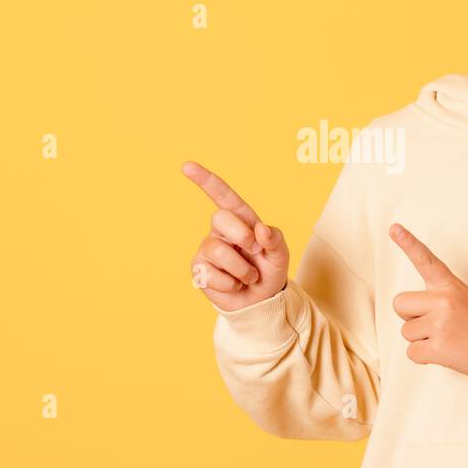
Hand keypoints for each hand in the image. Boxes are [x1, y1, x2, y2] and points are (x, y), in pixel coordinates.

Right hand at [183, 160, 289, 311]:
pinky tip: (235, 285)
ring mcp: (207, 250)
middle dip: (242, 236)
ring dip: (242, 269)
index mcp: (241, 220)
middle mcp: (221, 231)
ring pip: (218, 251)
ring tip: (249, 277)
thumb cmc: (269, 271)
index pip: (223, 196)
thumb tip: (261, 230)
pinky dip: (231, 284)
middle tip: (255, 252)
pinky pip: (212, 275)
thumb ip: (275, 239)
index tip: (187, 166)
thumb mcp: (280, 255)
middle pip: (220, 218)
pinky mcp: (199, 270)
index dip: (206, 181)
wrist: (261, 301)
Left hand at [390, 222, 467, 382]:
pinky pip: (412, 353)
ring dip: (421, 340)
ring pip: (405, 332)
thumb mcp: (464, 300)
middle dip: (410, 317)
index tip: (393, 228)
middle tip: (435, 325)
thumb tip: (412, 313)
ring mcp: (441, 323)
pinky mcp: (439, 347)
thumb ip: (438, 298)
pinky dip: (424, 357)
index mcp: (449, 286)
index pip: (425, 260)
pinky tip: (445, 353)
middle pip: (400, 304)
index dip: (408, 243)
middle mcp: (443, 300)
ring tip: (447, 339)